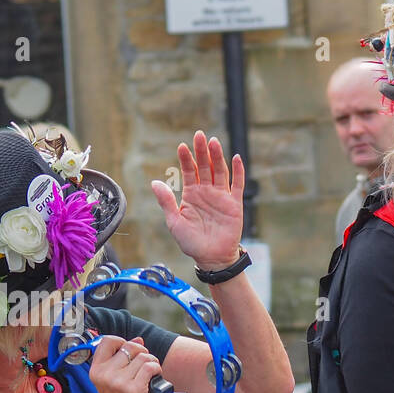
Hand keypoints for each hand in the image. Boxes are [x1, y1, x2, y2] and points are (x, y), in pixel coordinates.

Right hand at [89, 335, 160, 392]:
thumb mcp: (112, 378)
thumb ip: (121, 357)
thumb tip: (138, 339)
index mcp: (96, 370)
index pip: (108, 341)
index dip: (122, 341)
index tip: (129, 351)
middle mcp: (105, 375)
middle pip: (130, 347)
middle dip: (141, 352)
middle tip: (143, 364)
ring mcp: (119, 382)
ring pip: (143, 356)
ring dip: (151, 362)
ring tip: (149, 373)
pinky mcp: (134, 389)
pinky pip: (151, 367)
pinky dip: (157, 369)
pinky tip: (154, 377)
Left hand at [151, 131, 244, 271]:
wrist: (211, 258)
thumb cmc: (192, 242)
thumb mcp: (174, 222)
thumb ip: (166, 202)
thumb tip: (155, 182)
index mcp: (192, 195)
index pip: (189, 171)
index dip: (186, 159)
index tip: (182, 146)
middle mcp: (207, 192)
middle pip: (204, 167)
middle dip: (201, 151)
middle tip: (199, 135)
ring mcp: (221, 197)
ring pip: (220, 172)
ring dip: (217, 157)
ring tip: (213, 142)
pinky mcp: (234, 205)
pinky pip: (237, 185)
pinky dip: (238, 172)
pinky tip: (236, 158)